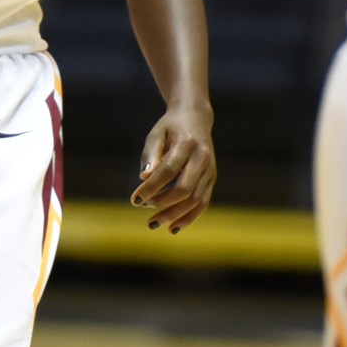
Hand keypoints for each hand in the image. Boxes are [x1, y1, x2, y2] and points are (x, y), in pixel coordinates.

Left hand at [131, 106, 215, 233]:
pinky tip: (173, 228)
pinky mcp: (212, 178)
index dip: (151, 187)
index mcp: (187, 144)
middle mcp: (203, 158)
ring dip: (174, 215)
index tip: (134, 199)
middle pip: (184, 189)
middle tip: (141, 209)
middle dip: (162, 204)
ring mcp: (210, 170)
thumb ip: (150, 155)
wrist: (195, 118)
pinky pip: (203, 202)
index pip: (168, 171)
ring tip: (152, 224)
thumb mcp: (156, 134)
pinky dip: (189, 217)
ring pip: (195, 200)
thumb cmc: (170, 128)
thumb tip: (143, 178)